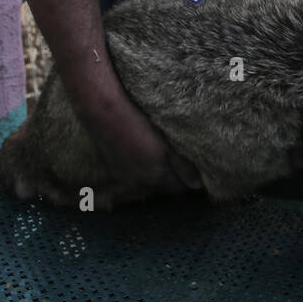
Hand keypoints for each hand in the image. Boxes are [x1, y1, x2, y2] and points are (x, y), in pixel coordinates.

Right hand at [82, 93, 202, 193]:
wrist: (104, 113)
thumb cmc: (139, 125)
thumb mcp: (167, 145)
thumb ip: (184, 167)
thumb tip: (198, 185)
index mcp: (156, 177)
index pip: (179, 188)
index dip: (188, 179)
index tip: (194, 168)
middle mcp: (140, 183)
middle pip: (163, 186)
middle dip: (173, 177)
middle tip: (181, 161)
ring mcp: (124, 177)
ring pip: (146, 181)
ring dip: (155, 173)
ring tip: (161, 156)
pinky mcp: (113, 168)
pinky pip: (132, 175)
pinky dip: (140, 169)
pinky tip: (142, 154)